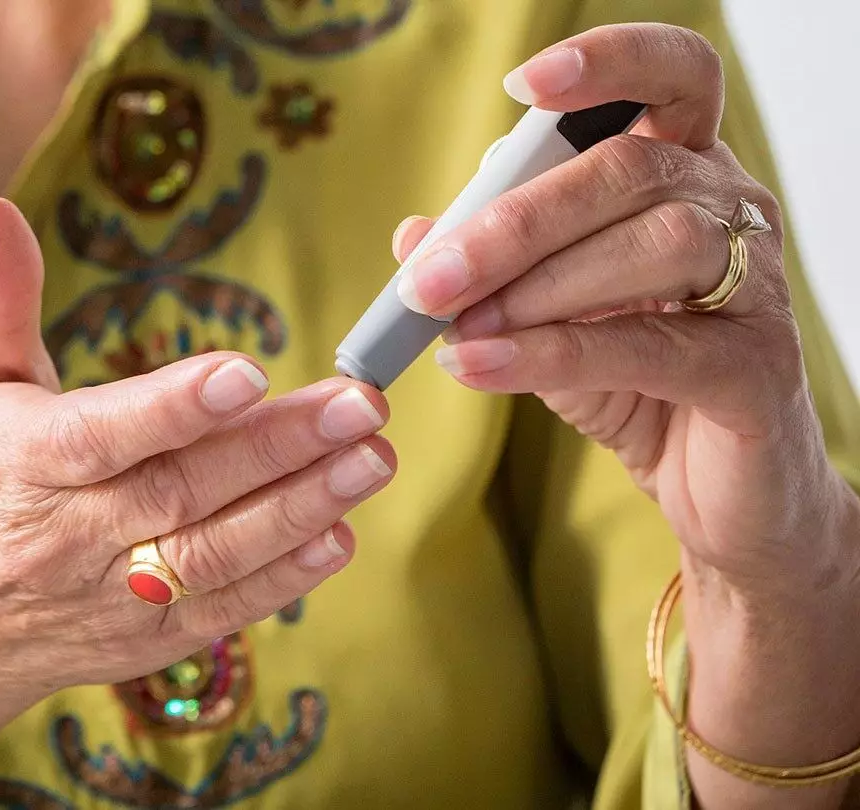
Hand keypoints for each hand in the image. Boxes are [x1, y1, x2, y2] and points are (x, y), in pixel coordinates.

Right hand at [0, 196, 394, 732]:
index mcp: (19, 461)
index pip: (99, 435)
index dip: (172, 408)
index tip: (246, 372)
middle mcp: (63, 536)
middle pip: (179, 493)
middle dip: (276, 450)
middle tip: (359, 405)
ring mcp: (105, 597)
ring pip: (211, 557)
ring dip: (298, 511)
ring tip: (370, 461)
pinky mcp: (139, 641)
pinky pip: (218, 611)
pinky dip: (281, 579)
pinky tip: (337, 534)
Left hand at [391, 24, 859, 806]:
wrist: (727, 503)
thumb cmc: (633, 386)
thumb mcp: (548, 319)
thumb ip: (487, 271)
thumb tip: (411, 233)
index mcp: (677, 184)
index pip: (667, 85)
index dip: (607, 70)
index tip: (524, 87)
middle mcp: (728, 220)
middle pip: (635, 177)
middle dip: (523, 214)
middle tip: (431, 265)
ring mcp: (751, 297)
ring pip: (650, 253)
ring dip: (533, 284)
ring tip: (442, 322)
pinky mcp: (749, 381)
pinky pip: (649, 347)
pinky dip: (554, 351)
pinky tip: (475, 366)